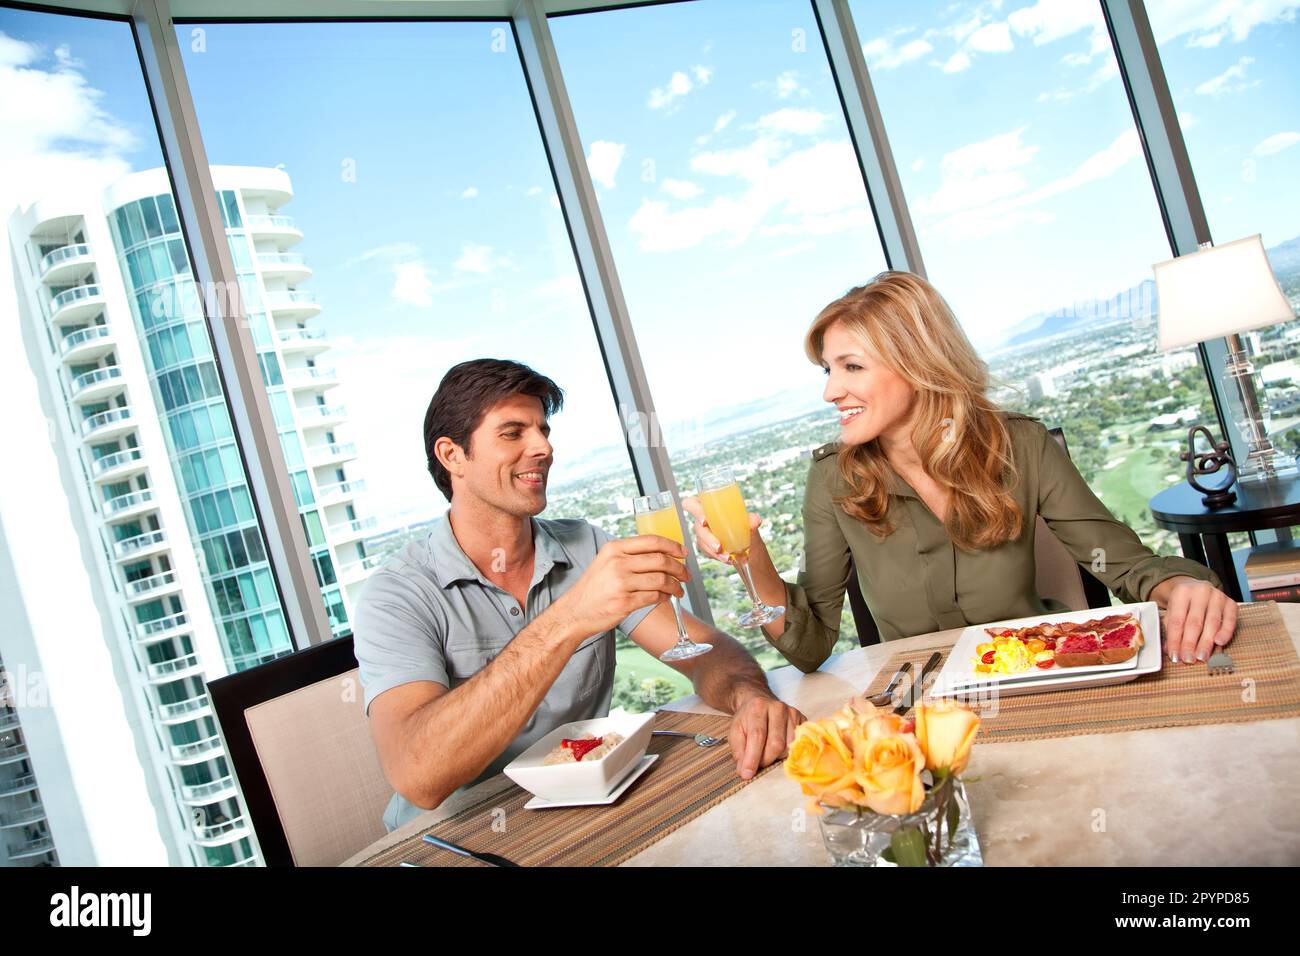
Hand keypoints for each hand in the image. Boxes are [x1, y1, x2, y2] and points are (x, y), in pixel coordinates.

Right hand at [551, 535, 688, 637]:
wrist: (575, 611)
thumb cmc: (593, 588)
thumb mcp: (606, 562)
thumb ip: (629, 555)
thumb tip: (661, 554)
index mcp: (614, 548)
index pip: (651, 541)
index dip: (673, 546)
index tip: (683, 553)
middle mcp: (617, 563)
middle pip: (660, 560)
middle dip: (679, 568)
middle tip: (686, 575)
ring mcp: (621, 583)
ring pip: (661, 580)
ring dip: (675, 585)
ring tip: (678, 590)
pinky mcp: (625, 602)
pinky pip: (654, 597)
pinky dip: (665, 597)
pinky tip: (665, 597)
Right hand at [680, 495, 762, 564]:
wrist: (750, 547)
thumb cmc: (746, 529)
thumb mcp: (750, 524)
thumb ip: (752, 520)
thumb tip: (755, 520)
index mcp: (709, 506)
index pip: (692, 503)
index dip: (694, 510)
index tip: (705, 520)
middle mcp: (704, 519)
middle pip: (697, 526)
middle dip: (707, 537)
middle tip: (719, 546)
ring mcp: (703, 534)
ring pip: (701, 541)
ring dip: (713, 550)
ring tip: (728, 556)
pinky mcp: (706, 547)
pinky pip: (706, 552)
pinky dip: (717, 556)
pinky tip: (727, 558)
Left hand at [728, 693, 804, 779]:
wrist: (760, 703)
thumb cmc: (747, 720)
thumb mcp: (735, 732)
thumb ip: (738, 751)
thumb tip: (745, 772)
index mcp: (758, 707)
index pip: (758, 736)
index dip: (753, 757)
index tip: (747, 774)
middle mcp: (778, 708)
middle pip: (776, 744)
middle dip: (766, 760)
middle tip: (758, 763)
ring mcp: (792, 713)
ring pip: (789, 747)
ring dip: (777, 757)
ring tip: (768, 752)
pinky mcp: (803, 720)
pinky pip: (799, 744)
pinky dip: (789, 752)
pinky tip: (780, 749)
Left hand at [1151, 576, 1236, 663]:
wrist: (1197, 588)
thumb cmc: (1183, 604)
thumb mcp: (1172, 612)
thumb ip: (1171, 630)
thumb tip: (1168, 651)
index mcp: (1181, 592)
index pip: (1177, 620)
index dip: (1175, 640)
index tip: (1175, 656)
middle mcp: (1200, 592)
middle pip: (1195, 622)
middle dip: (1191, 643)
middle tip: (1188, 659)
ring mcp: (1217, 596)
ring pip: (1212, 622)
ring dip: (1207, 642)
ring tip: (1202, 656)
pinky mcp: (1231, 603)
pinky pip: (1230, 620)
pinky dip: (1225, 633)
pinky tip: (1219, 643)